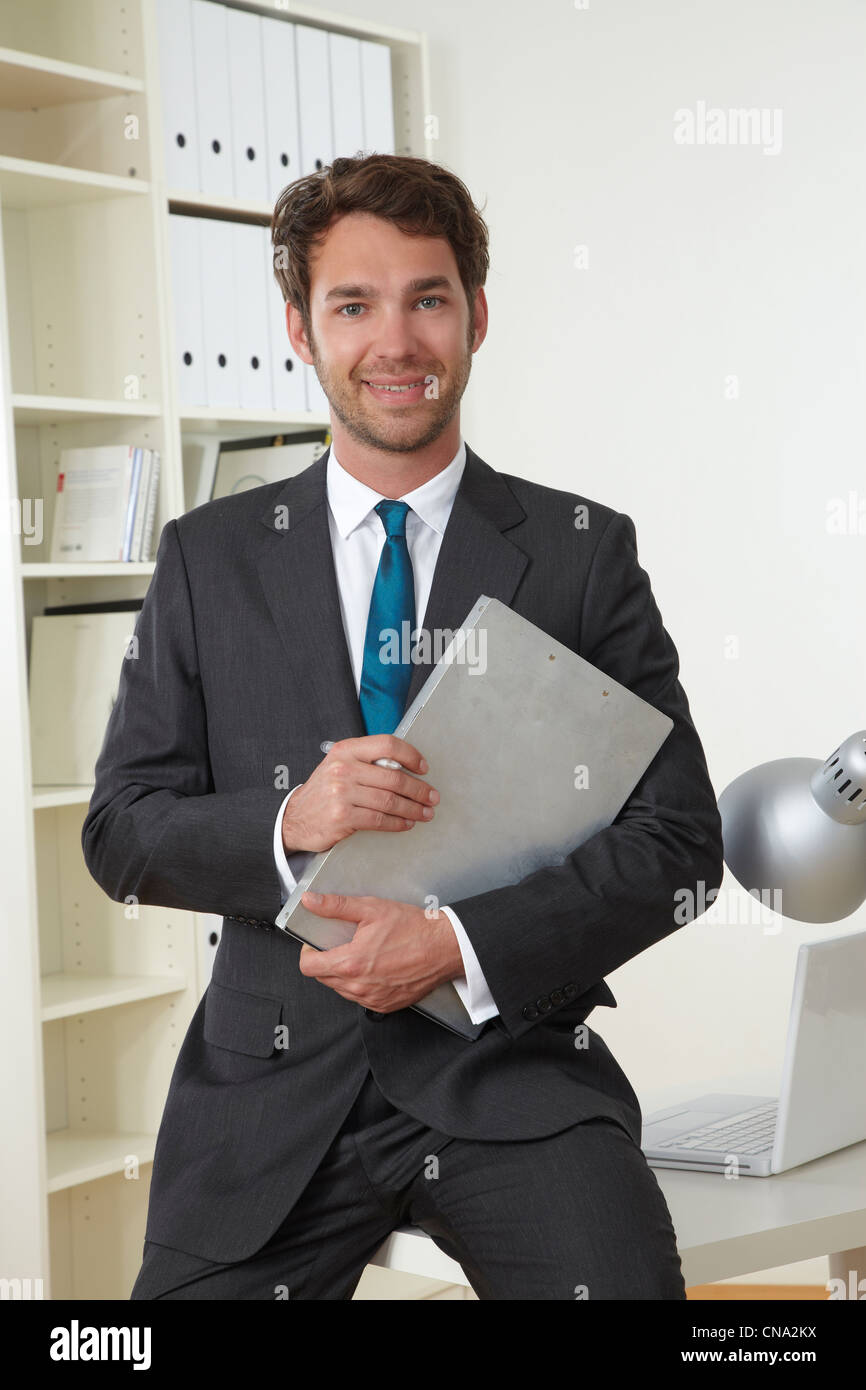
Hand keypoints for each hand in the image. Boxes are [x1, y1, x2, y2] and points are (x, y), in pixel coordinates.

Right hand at [281, 735, 438, 854]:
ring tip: (425, 813)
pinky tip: (406, 823)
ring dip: (413, 808)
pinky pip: (380, 820)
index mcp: (346, 750)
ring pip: (390, 800)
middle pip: (394, 777)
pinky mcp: (343, 817)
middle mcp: (343, 768)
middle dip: (419, 789)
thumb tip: (406, 768)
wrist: (294, 818)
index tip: (423, 768)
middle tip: (432, 797)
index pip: (387, 744)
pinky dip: (398, 823)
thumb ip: (367, 762)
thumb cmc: (324, 791)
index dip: (411, 755)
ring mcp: (342, 793)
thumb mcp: (339, 765)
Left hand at [297, 892, 463, 1011]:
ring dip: (344, 974)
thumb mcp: (372, 908)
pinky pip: (361, 998)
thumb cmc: (413, 929)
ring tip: (362, 954)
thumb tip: (311, 902)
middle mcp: (359, 987)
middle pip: (323, 979)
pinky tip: (376, 968)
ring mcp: (372, 999)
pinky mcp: (386, 1006)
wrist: (444, 948)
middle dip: (327, 961)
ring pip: (341, 990)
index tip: (316, 944)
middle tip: (343, 944)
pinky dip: (362, 985)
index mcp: (351, 963)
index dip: (308, 953)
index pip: (309, 967)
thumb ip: (336, 906)